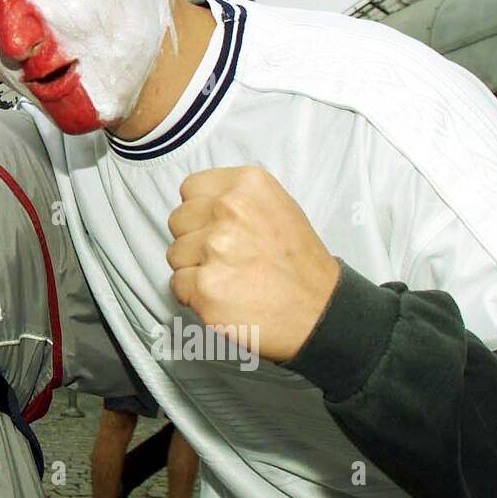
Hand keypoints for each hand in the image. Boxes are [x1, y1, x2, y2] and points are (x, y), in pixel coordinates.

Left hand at [165, 166, 340, 362]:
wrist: (321, 312)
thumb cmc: (297, 263)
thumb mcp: (276, 207)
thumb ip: (234, 198)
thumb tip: (197, 204)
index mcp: (246, 185)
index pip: (190, 188)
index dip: (200, 212)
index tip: (218, 228)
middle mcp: (229, 210)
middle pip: (178, 221)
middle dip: (194, 240)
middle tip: (227, 258)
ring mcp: (215, 248)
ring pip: (175, 254)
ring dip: (194, 269)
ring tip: (230, 278)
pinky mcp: (205, 286)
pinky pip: (176, 284)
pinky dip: (194, 295)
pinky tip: (225, 297)